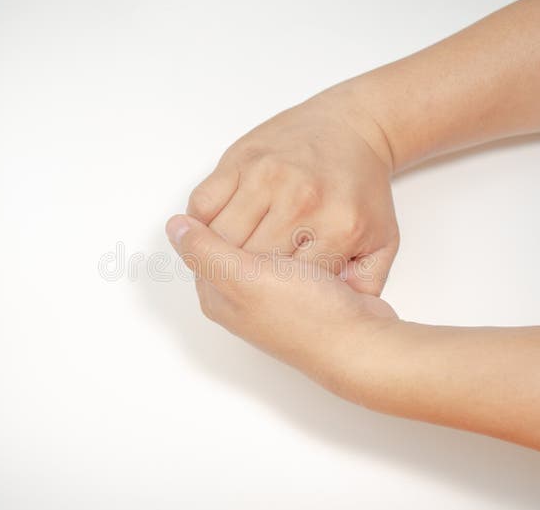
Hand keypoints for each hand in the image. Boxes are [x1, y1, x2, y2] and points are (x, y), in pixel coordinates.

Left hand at [165, 214, 397, 383]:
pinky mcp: (306, 282)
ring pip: (266, 239)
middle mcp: (243, 293)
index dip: (222, 214)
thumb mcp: (244, 280)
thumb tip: (175, 226)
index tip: (248, 197)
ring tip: (304, 216)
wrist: (364, 342)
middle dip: (253, 220)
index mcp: (220, 294)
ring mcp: (276, 288)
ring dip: (282, 225)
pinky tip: (317, 228)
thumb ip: (206, 251)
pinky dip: (303, 236)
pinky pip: (295, 247)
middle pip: (234, 239)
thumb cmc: (306, 317)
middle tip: (280, 203)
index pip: (203, 241)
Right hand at [186, 91, 398, 295]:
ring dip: (217, 255)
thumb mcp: (382, 242)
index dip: (275, 299)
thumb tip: (332, 314)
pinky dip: (200, 224)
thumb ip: (364, 286)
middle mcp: (300, 202)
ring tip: (228, 264)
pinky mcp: (240, 160)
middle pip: (249, 264)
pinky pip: (202, 204)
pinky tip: (217, 232)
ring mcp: (267, 177)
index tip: (272, 300)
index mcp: (338, 228)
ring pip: (220, 238)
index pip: (290, 285)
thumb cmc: (360, 187)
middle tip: (244, 287)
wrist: (351, 126)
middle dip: (243, 281)